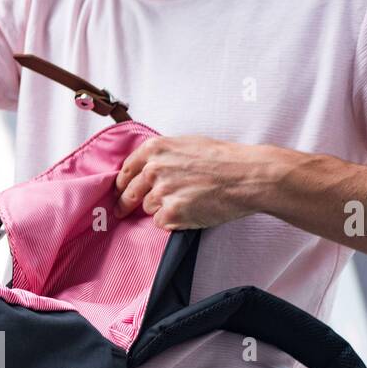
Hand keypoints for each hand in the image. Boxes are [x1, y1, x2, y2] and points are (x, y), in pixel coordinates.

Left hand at [114, 136, 284, 229]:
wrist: (247, 175)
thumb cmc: (224, 159)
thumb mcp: (188, 144)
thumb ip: (163, 156)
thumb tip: (147, 168)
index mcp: (156, 149)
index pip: (126, 169)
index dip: (121, 183)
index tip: (119, 191)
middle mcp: (154, 169)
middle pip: (129, 192)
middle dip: (124, 203)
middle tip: (121, 211)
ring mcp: (161, 192)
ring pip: (148, 208)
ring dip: (161, 209)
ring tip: (186, 202)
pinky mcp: (171, 213)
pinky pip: (161, 223)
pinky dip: (173, 221)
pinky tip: (190, 211)